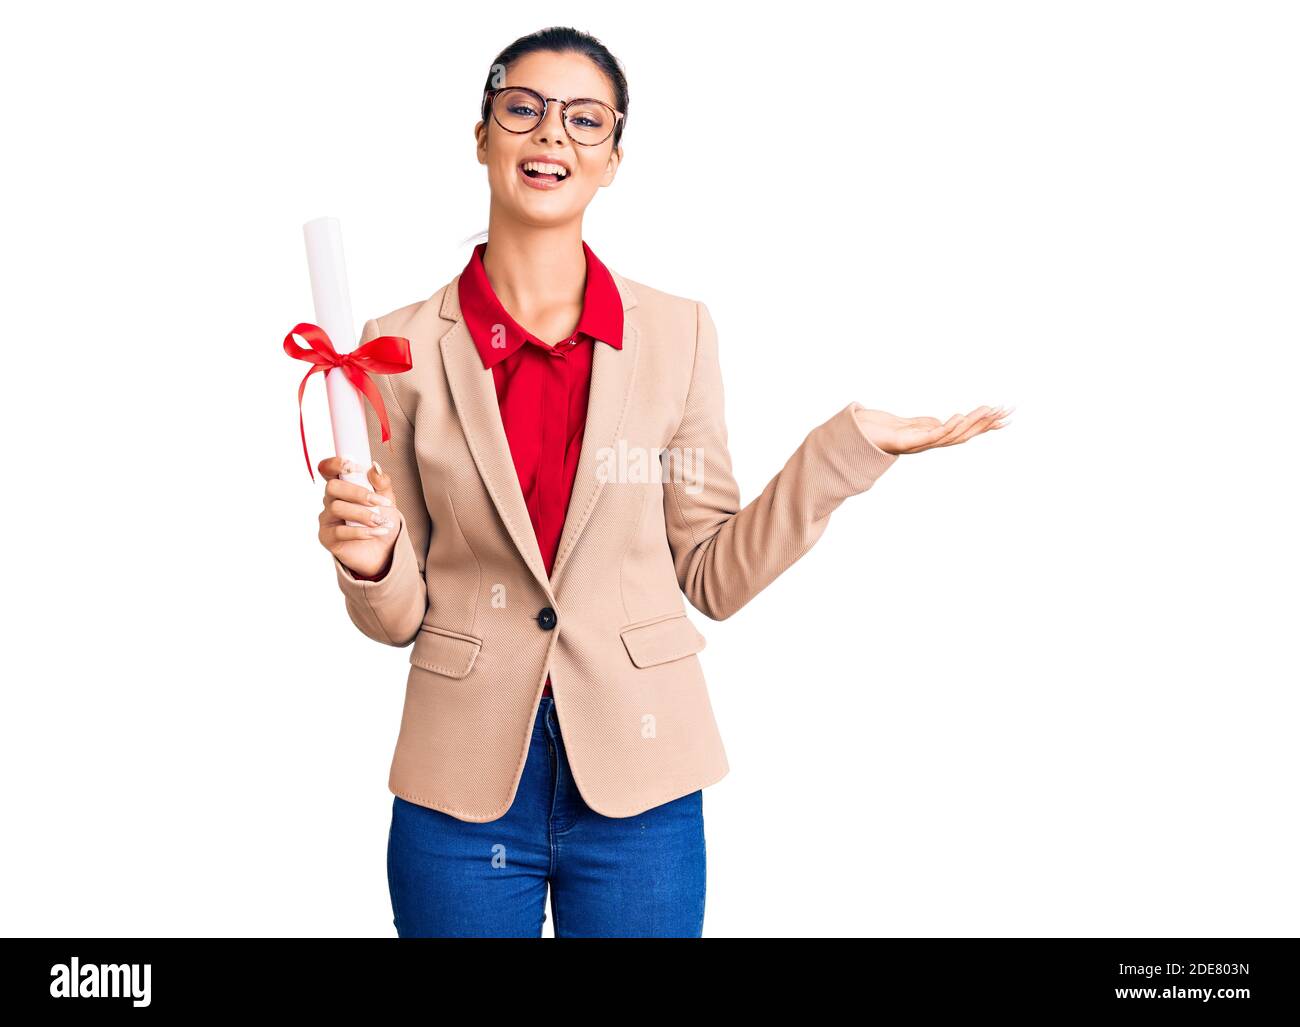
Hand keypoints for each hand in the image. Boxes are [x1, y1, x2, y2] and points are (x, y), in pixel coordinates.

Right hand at [316, 456, 401, 578]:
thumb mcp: (387, 499)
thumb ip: (382, 483)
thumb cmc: (382, 521)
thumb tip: (374, 467)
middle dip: (358, 493)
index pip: (328, 469)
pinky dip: (361, 531)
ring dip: (364, 514)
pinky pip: (339, 532)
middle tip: (378, 502)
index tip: (355, 467)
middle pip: (333, 487)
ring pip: (337, 508)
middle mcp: (330, 500)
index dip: (336, 464)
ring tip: (382, 522)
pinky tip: (377, 532)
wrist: (385, 551)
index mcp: (343, 486)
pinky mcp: (327, 538)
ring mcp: (327, 519)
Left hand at [853, 405, 1012, 454]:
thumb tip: (941, 422)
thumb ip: (928, 424)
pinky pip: (931, 435)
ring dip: (972, 422)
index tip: (1007, 415)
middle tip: (1007, 410)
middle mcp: (930, 443)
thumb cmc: (883, 431)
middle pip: (966, 434)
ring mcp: (919, 444)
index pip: (967, 431)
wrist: (857, 438)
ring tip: (989, 409)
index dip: (986, 424)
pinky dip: (947, 427)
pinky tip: (959, 417)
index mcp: (934, 438)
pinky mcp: (905, 442)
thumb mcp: (912, 425)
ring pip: (953, 435)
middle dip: (987, 423)